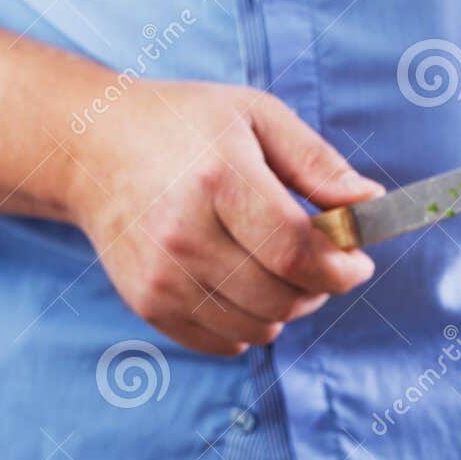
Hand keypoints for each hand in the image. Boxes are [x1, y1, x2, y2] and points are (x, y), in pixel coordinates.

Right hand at [66, 82, 382, 355]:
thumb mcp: (256, 116)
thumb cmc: (182, 126)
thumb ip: (318, 163)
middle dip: (319, 287)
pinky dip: (248, 325)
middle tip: (318, 262)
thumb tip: (371, 203)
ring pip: (260, 327)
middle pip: (284, 297)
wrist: (89, 148)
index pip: (298, 252)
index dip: (342, 268)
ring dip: (285, 308)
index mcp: (219, 178)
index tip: (357, 262)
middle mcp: (185, 232)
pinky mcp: (148, 303)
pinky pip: (225, 342)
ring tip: (275, 269)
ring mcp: (162, 275)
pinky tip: (241, 286)